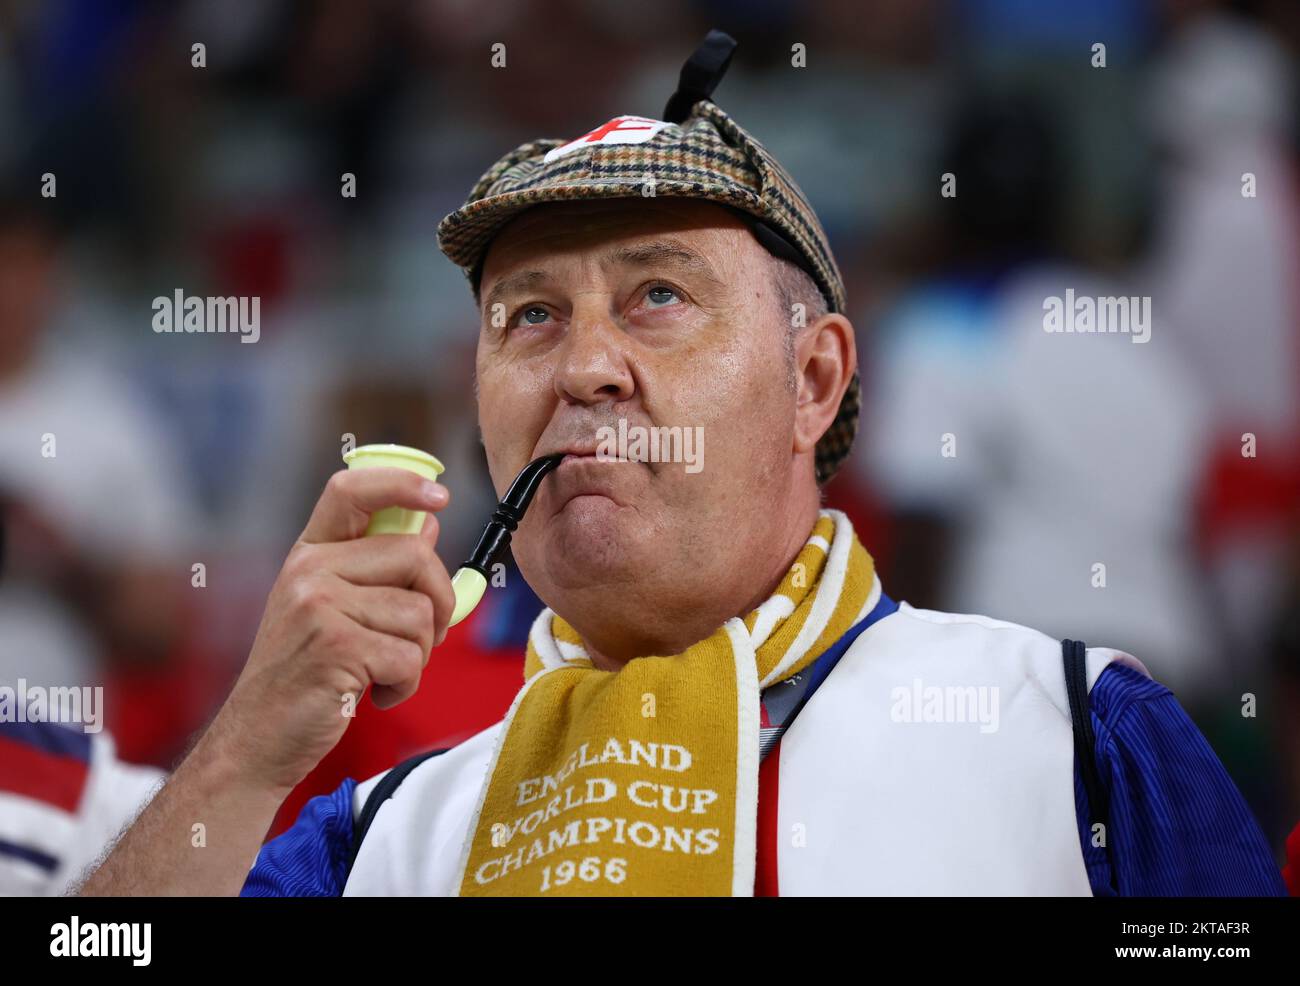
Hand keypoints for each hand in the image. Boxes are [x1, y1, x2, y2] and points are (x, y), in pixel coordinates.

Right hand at [208, 467, 453, 794]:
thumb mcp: (329, 609)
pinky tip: (374, 694)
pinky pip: (410, 656)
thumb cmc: (304, 675)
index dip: (401, 483)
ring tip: (382, 671)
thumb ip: (375, 566)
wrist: (256, 739)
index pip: (352, 490)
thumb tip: (428, 524)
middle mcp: (309, 570)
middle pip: (415, 556)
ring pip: (420, 612)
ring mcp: (318, 606)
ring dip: (420, 653)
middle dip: (438, 602)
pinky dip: (406, 684)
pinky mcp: (335, 647)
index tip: (440, 497)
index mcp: (309, 553)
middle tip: (418, 638)